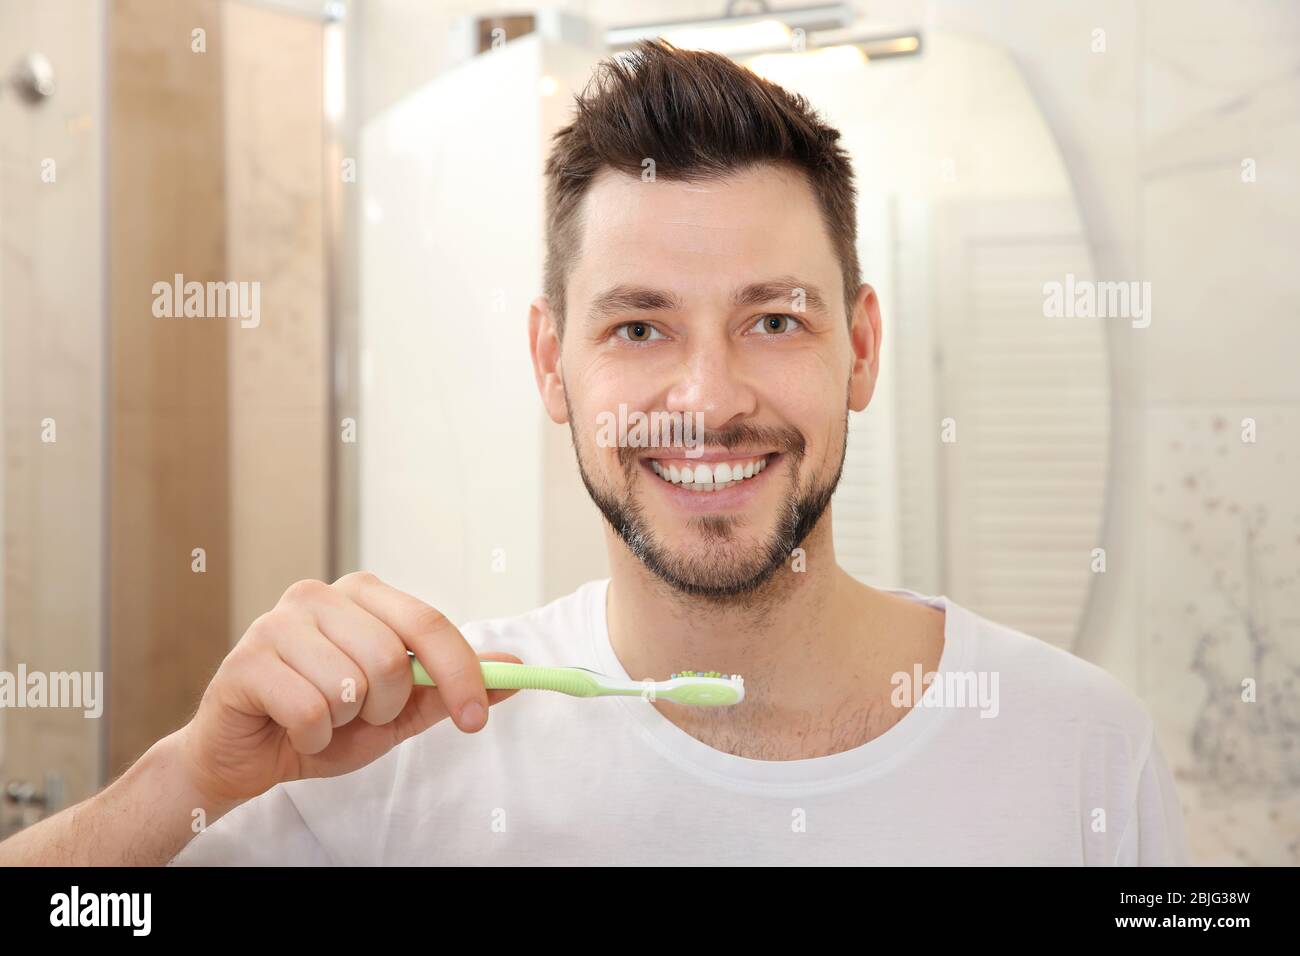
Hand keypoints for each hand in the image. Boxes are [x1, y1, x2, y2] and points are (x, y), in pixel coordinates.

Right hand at [177, 572, 519, 805]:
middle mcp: (320, 595)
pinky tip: (291, 729)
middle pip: (390, 657)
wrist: (246, 756)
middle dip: (385, 706)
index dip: (461, 673)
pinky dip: (311, 737)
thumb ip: (450, 686)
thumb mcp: (399, 711)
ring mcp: (278, 622)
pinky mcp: (247, 660)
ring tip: (321, 718)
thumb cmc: (324, 723)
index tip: (475, 720)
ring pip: (349, 685)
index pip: (430, 623)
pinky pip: (310, 710)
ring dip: (344, 723)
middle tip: (359, 716)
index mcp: (364, 596)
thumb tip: (514, 667)